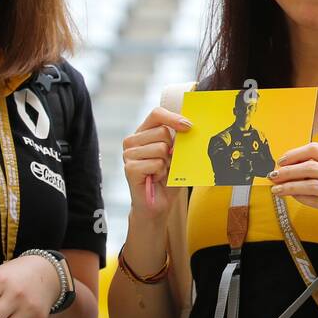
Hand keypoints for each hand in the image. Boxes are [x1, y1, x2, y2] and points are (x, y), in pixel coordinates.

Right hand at [123, 106, 190, 222]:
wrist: (158, 204)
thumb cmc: (168, 177)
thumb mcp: (177, 155)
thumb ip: (179, 140)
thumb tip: (189, 127)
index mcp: (144, 132)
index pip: (157, 114)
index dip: (173, 118)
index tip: (188, 126)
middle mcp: (133, 140)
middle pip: (162, 132)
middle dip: (172, 150)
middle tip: (167, 163)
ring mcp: (128, 154)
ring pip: (161, 148)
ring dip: (167, 163)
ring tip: (160, 172)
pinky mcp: (129, 168)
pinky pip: (156, 163)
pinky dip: (161, 173)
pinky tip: (154, 178)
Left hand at [268, 142, 317, 244]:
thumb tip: (294, 168)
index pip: (315, 149)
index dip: (295, 154)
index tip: (281, 160)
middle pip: (310, 166)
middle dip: (288, 170)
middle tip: (273, 175)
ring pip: (311, 184)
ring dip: (290, 186)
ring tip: (276, 189)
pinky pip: (317, 201)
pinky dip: (301, 198)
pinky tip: (291, 197)